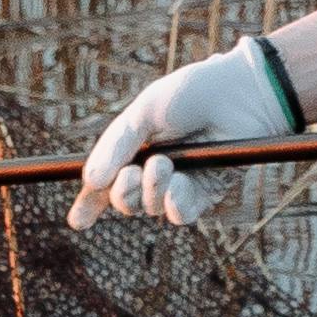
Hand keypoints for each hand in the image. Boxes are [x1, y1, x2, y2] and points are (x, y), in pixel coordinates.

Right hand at [70, 34, 302, 230]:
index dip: (91, 203)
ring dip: (149, 190)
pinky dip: (173, 204)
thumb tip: (89, 181)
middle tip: (129, 174)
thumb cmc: (192, 95)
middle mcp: (155, 169)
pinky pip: (180, 214)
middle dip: (120, 194)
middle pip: (125, 201)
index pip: (107, 182)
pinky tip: (178, 184)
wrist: (238, 95)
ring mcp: (181, 183)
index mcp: (136, 148)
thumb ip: (116, 146)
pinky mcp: (207, 193)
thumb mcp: (143, 114)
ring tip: (165, 164)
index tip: (77, 222)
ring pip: (150, 208)